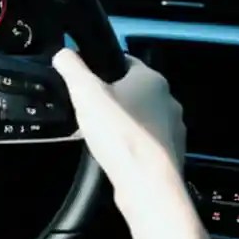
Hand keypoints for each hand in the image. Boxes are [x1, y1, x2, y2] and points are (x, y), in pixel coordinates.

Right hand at [53, 49, 213, 238]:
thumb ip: (72, 68)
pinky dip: (131, 145)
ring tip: (100, 137)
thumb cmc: (119, 133)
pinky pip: (146, 142)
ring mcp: (175, 128)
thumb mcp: (85, 93)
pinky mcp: (173, 153)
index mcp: (152, 78)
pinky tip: (116, 155)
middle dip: (111, 99)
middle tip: (88, 112)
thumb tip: (63, 53)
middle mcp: (169, 99)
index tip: (84, 83)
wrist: (148, 185)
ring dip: (122, 124)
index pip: (124, 61)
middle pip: (132, 91)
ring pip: (140, 117)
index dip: (101, 68)